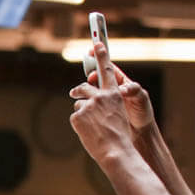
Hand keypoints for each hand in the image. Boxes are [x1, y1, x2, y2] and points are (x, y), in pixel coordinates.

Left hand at [69, 43, 136, 166]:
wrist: (116, 151)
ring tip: (91, 127)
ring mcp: (88, 105)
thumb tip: (93, 102)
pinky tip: (88, 132)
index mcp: (114, 94)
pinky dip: (80, 125)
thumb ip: (107, 104)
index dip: (102, 55)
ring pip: (79, 104)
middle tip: (74, 92)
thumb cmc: (120, 135)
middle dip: (79, 89)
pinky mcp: (77, 115)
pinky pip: (75, 117)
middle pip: (84, 86)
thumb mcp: (118, 114)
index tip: (97, 43)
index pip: (107, 70)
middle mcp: (100, 96)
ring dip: (82, 113)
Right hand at [81, 45, 154, 135]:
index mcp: (119, 81)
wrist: (138, 133)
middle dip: (89, 75)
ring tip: (80, 93)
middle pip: (94, 77)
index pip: (107, 66)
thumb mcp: (141, 99)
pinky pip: (86, 104)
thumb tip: (121, 89)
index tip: (93, 48)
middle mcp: (108, 89)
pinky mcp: (96, 111)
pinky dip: (83, 104)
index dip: (100, 56)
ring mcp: (101, 100)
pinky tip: (85, 107)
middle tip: (89, 77)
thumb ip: (133, 90)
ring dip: (83, 90)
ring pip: (88, 91)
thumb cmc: (142, 113)